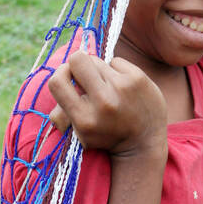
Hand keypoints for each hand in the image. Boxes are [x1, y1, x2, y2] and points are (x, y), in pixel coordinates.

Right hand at [47, 48, 167, 157]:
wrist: (145, 144)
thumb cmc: (107, 137)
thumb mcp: (81, 135)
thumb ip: (62, 113)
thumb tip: (58, 81)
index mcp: (84, 119)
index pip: (57, 82)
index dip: (60, 74)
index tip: (68, 77)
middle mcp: (103, 101)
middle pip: (77, 59)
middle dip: (78, 65)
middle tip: (85, 76)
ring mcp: (122, 87)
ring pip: (97, 60)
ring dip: (98, 71)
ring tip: (108, 88)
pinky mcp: (138, 77)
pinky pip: (116, 62)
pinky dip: (116, 72)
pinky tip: (123, 87)